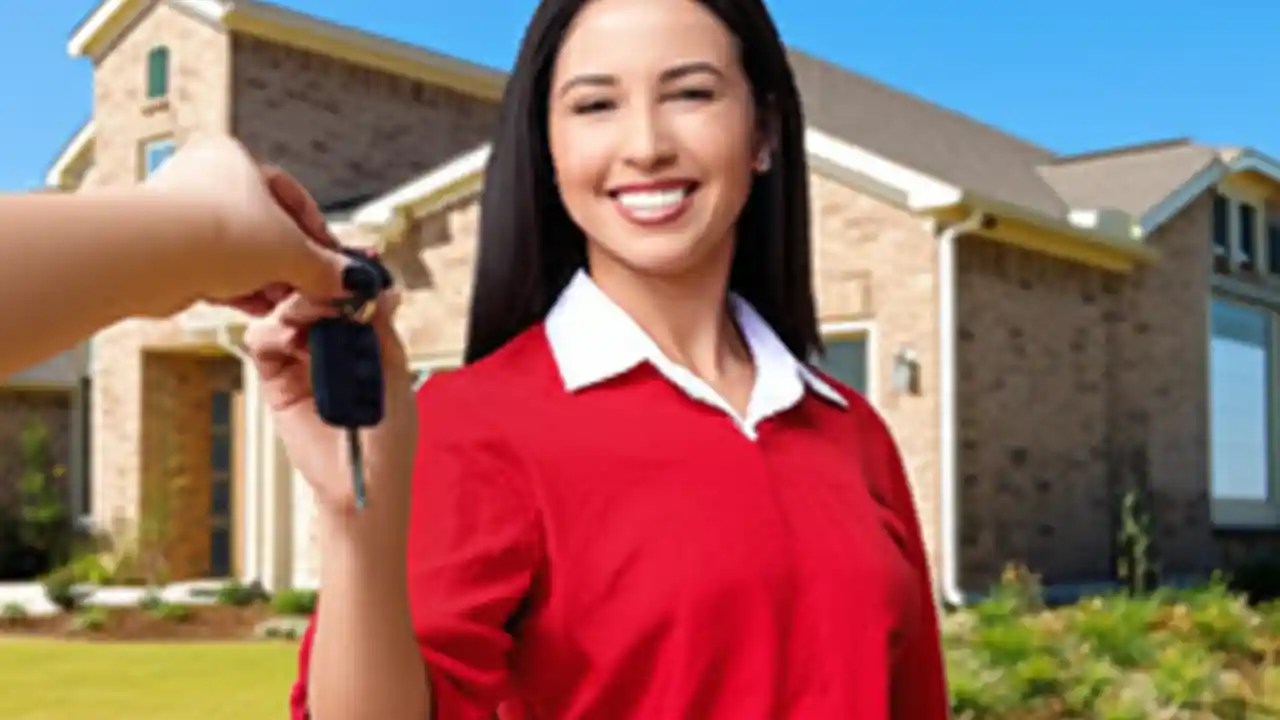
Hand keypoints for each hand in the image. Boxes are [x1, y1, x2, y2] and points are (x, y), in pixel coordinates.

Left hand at [143, 133, 350, 315]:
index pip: (291, 197)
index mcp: (235, 159)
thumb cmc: (219, 232)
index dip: (317, 234)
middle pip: (263, 227)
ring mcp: (181, 217)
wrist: (152, 257)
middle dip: (289, 263)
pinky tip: (255, 309)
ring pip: (237, 253)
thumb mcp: (291, 252)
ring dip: (264, 281)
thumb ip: (323, 268)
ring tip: (283, 303)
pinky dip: (236, 290)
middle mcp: (204, 180)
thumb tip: (351, 280)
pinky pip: (211, 271)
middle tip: (310, 288)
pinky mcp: (165, 253)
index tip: (333, 262)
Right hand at [242, 288, 418, 518]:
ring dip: (297, 304)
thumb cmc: (389, 433)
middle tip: (327, 284)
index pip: (343, 293)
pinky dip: (272, 331)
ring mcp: (299, 358)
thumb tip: (386, 290)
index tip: (349, 264)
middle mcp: (328, 342)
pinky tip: (291, 335)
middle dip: (316, 283)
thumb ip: (382, 331)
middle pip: (308, 294)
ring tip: (314, 313)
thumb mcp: (394, 373)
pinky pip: (262, 343)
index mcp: (360, 336)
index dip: (341, 276)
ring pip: (283, 312)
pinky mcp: (275, 379)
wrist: (363, 480)